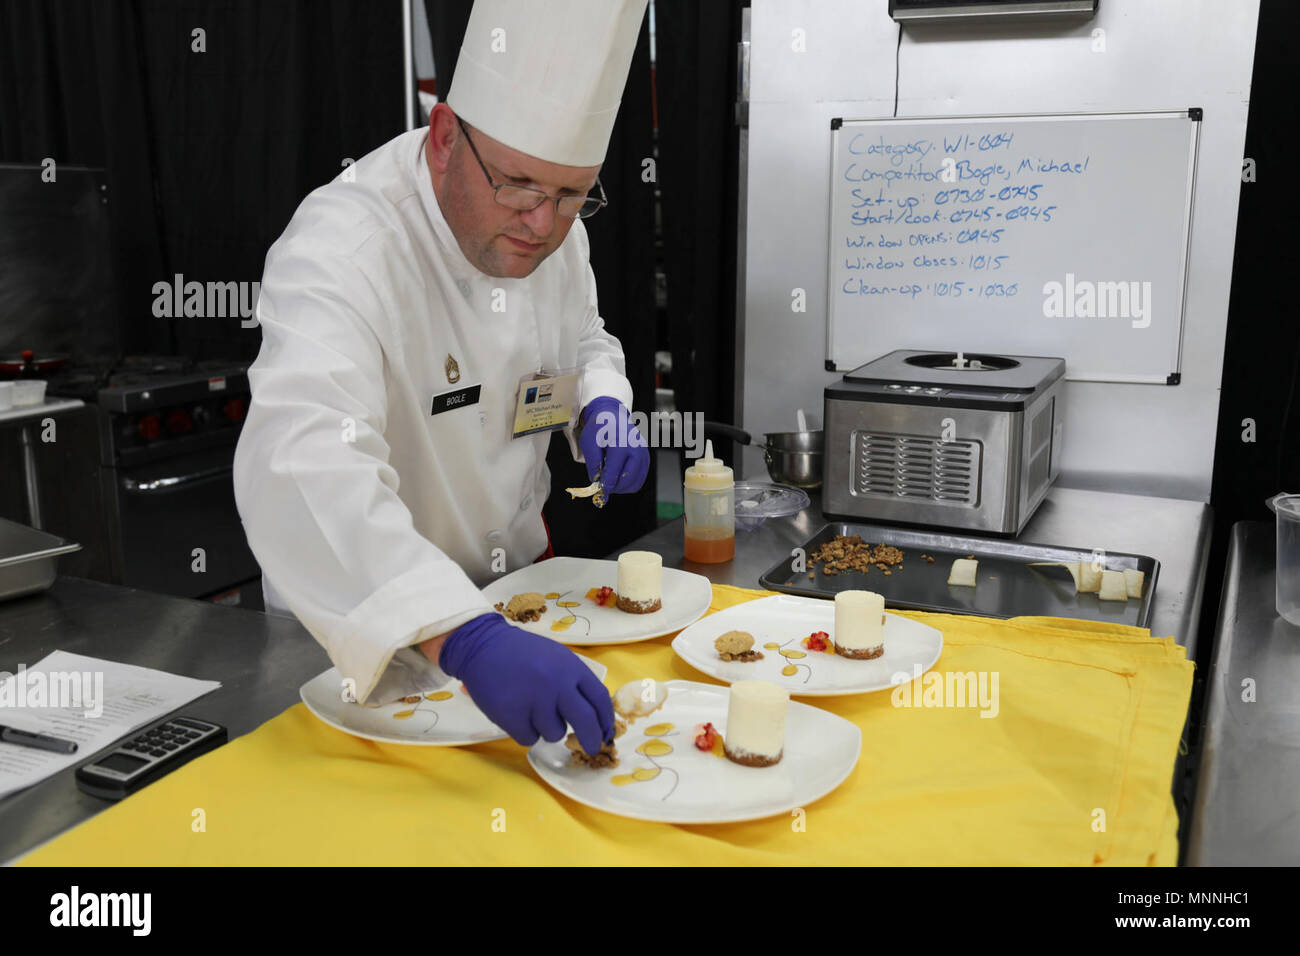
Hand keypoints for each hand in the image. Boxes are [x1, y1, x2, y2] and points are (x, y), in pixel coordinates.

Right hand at [438, 613, 614, 752]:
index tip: (606, 732)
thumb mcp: (557, 657)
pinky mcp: (513, 715)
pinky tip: (516, 713)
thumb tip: (594, 715)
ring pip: (555, 733)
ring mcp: (535, 700)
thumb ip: (574, 681)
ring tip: (532, 709)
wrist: (483, 645)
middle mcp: (557, 684)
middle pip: (586, 723)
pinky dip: (525, 731)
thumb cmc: (522, 653)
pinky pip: (530, 738)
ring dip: (547, 728)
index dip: (606, 720)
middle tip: (591, 747)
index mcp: (571, 667)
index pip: (600, 699)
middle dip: (591, 739)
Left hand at [577, 396, 648, 493]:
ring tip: (610, 480)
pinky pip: (640, 479)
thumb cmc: (599, 429)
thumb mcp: (589, 443)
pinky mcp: (646, 458)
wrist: (613, 417)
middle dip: (614, 487)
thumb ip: (593, 464)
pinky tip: (619, 479)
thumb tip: (597, 483)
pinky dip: (629, 484)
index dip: (605, 484)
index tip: (599, 490)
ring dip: (621, 487)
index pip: (614, 472)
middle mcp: (636, 448)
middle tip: (604, 486)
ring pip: (635, 482)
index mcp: (620, 443)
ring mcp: (643, 453)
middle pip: (627, 479)